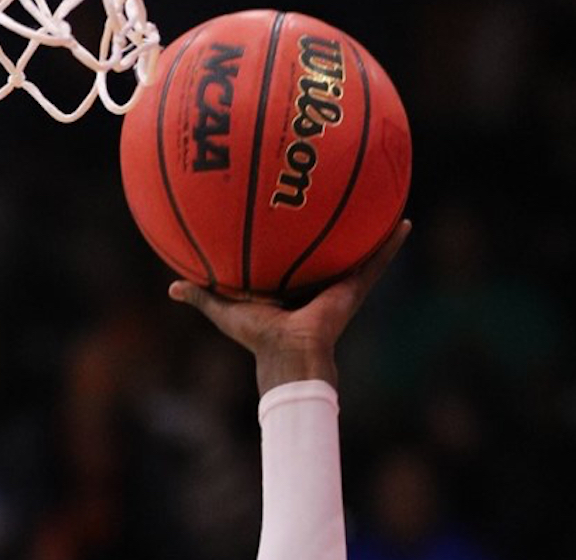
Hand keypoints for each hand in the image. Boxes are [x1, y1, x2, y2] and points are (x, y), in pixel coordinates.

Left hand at [170, 220, 410, 392]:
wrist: (289, 353)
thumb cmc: (257, 336)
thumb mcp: (224, 309)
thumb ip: (201, 295)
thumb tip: (171, 286)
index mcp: (290, 284)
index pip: (294, 253)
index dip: (295, 234)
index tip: (296, 208)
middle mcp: (316, 281)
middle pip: (327, 247)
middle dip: (334, 223)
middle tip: (338, 190)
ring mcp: (339, 284)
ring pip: (358, 250)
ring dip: (371, 229)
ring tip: (383, 200)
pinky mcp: (355, 288)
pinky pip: (377, 261)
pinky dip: (391, 244)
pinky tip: (404, 222)